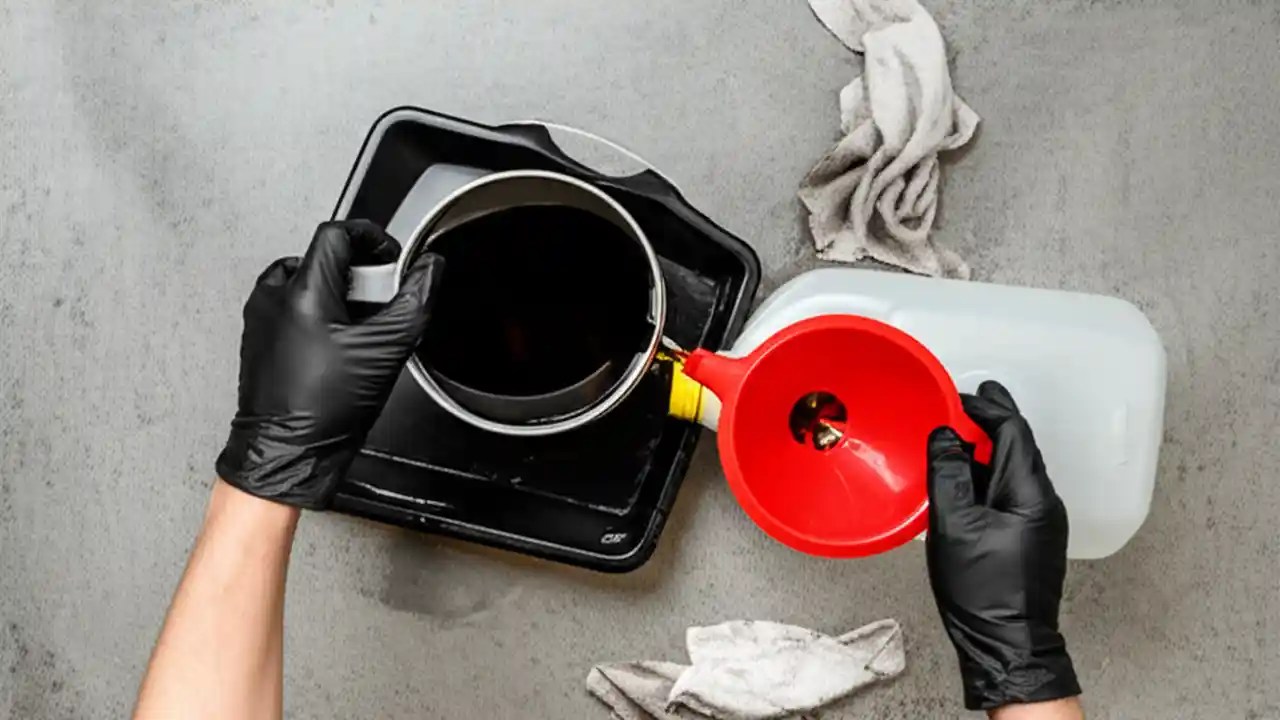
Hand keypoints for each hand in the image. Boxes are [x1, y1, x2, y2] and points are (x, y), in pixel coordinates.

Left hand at [216, 220, 442, 508]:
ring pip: (305, 280)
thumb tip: (429, 269)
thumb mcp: (386, 350)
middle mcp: (275, 296)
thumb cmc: (325, 408)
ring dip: (335, 292)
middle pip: (323, 257)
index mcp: (304, 291)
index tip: (389, 256)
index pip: (337, 233)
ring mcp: (260, 317)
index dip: (371, 237)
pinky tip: (334, 345)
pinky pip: (289, 306)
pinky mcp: (257, 337)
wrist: (286, 452)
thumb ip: (414, 301)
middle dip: (358, 273)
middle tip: (379, 301)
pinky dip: (315, 313)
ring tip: (356, 327)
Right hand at [926, 381, 1080, 710]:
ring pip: (1013, 468)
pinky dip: (988, 473)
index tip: (959, 394)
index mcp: (1029, 492)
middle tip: (971, 397)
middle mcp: (1042, 502)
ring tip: (960, 431)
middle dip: (992, 419)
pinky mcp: (1028, 537)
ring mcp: (1038, 521)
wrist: (1007, 645)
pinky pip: (1010, 491)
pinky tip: (965, 476)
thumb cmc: (984, 593)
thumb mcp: (953, 525)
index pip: (1013, 430)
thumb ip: (948, 474)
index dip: (986, 407)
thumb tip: (945, 437)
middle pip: (1018, 445)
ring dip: (987, 446)